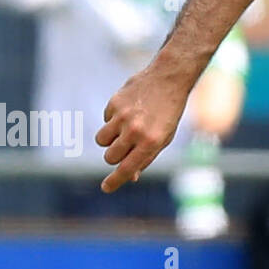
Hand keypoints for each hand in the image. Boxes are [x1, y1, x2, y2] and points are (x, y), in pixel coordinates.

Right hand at [95, 65, 189, 191]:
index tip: (106, 188)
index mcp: (151, 142)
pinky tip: (128, 111)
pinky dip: (113, 120)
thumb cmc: (168, 114)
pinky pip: (105, 121)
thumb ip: (146, 157)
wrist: (168, 79)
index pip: (128, 168)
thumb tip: (131, 177)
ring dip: (109, 140)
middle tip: (124, 147)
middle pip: (110, 157)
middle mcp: (136, 131)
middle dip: (113, 157)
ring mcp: (123, 117)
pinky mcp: (114, 104)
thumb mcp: (163, 139)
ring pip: (101, 141)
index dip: (115, 181)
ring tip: (123, 130)